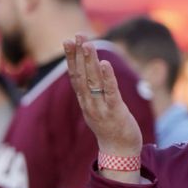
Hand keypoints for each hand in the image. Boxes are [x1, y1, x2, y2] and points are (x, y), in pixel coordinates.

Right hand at [64, 36, 142, 161]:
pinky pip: (110, 92)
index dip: (71, 58)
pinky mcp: (115, 111)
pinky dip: (106, 77)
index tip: (68, 40)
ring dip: (89, 62)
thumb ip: (92, 92)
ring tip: (88, 44)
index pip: (74, 76)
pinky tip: (104, 63)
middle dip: (78, 54)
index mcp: (84, 101)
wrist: (119, 151)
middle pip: (80, 75)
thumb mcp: (96, 108)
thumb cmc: (110, 127)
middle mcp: (88, 103)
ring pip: (93, 81)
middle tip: (76, 35)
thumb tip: (90, 74)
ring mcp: (100, 107)